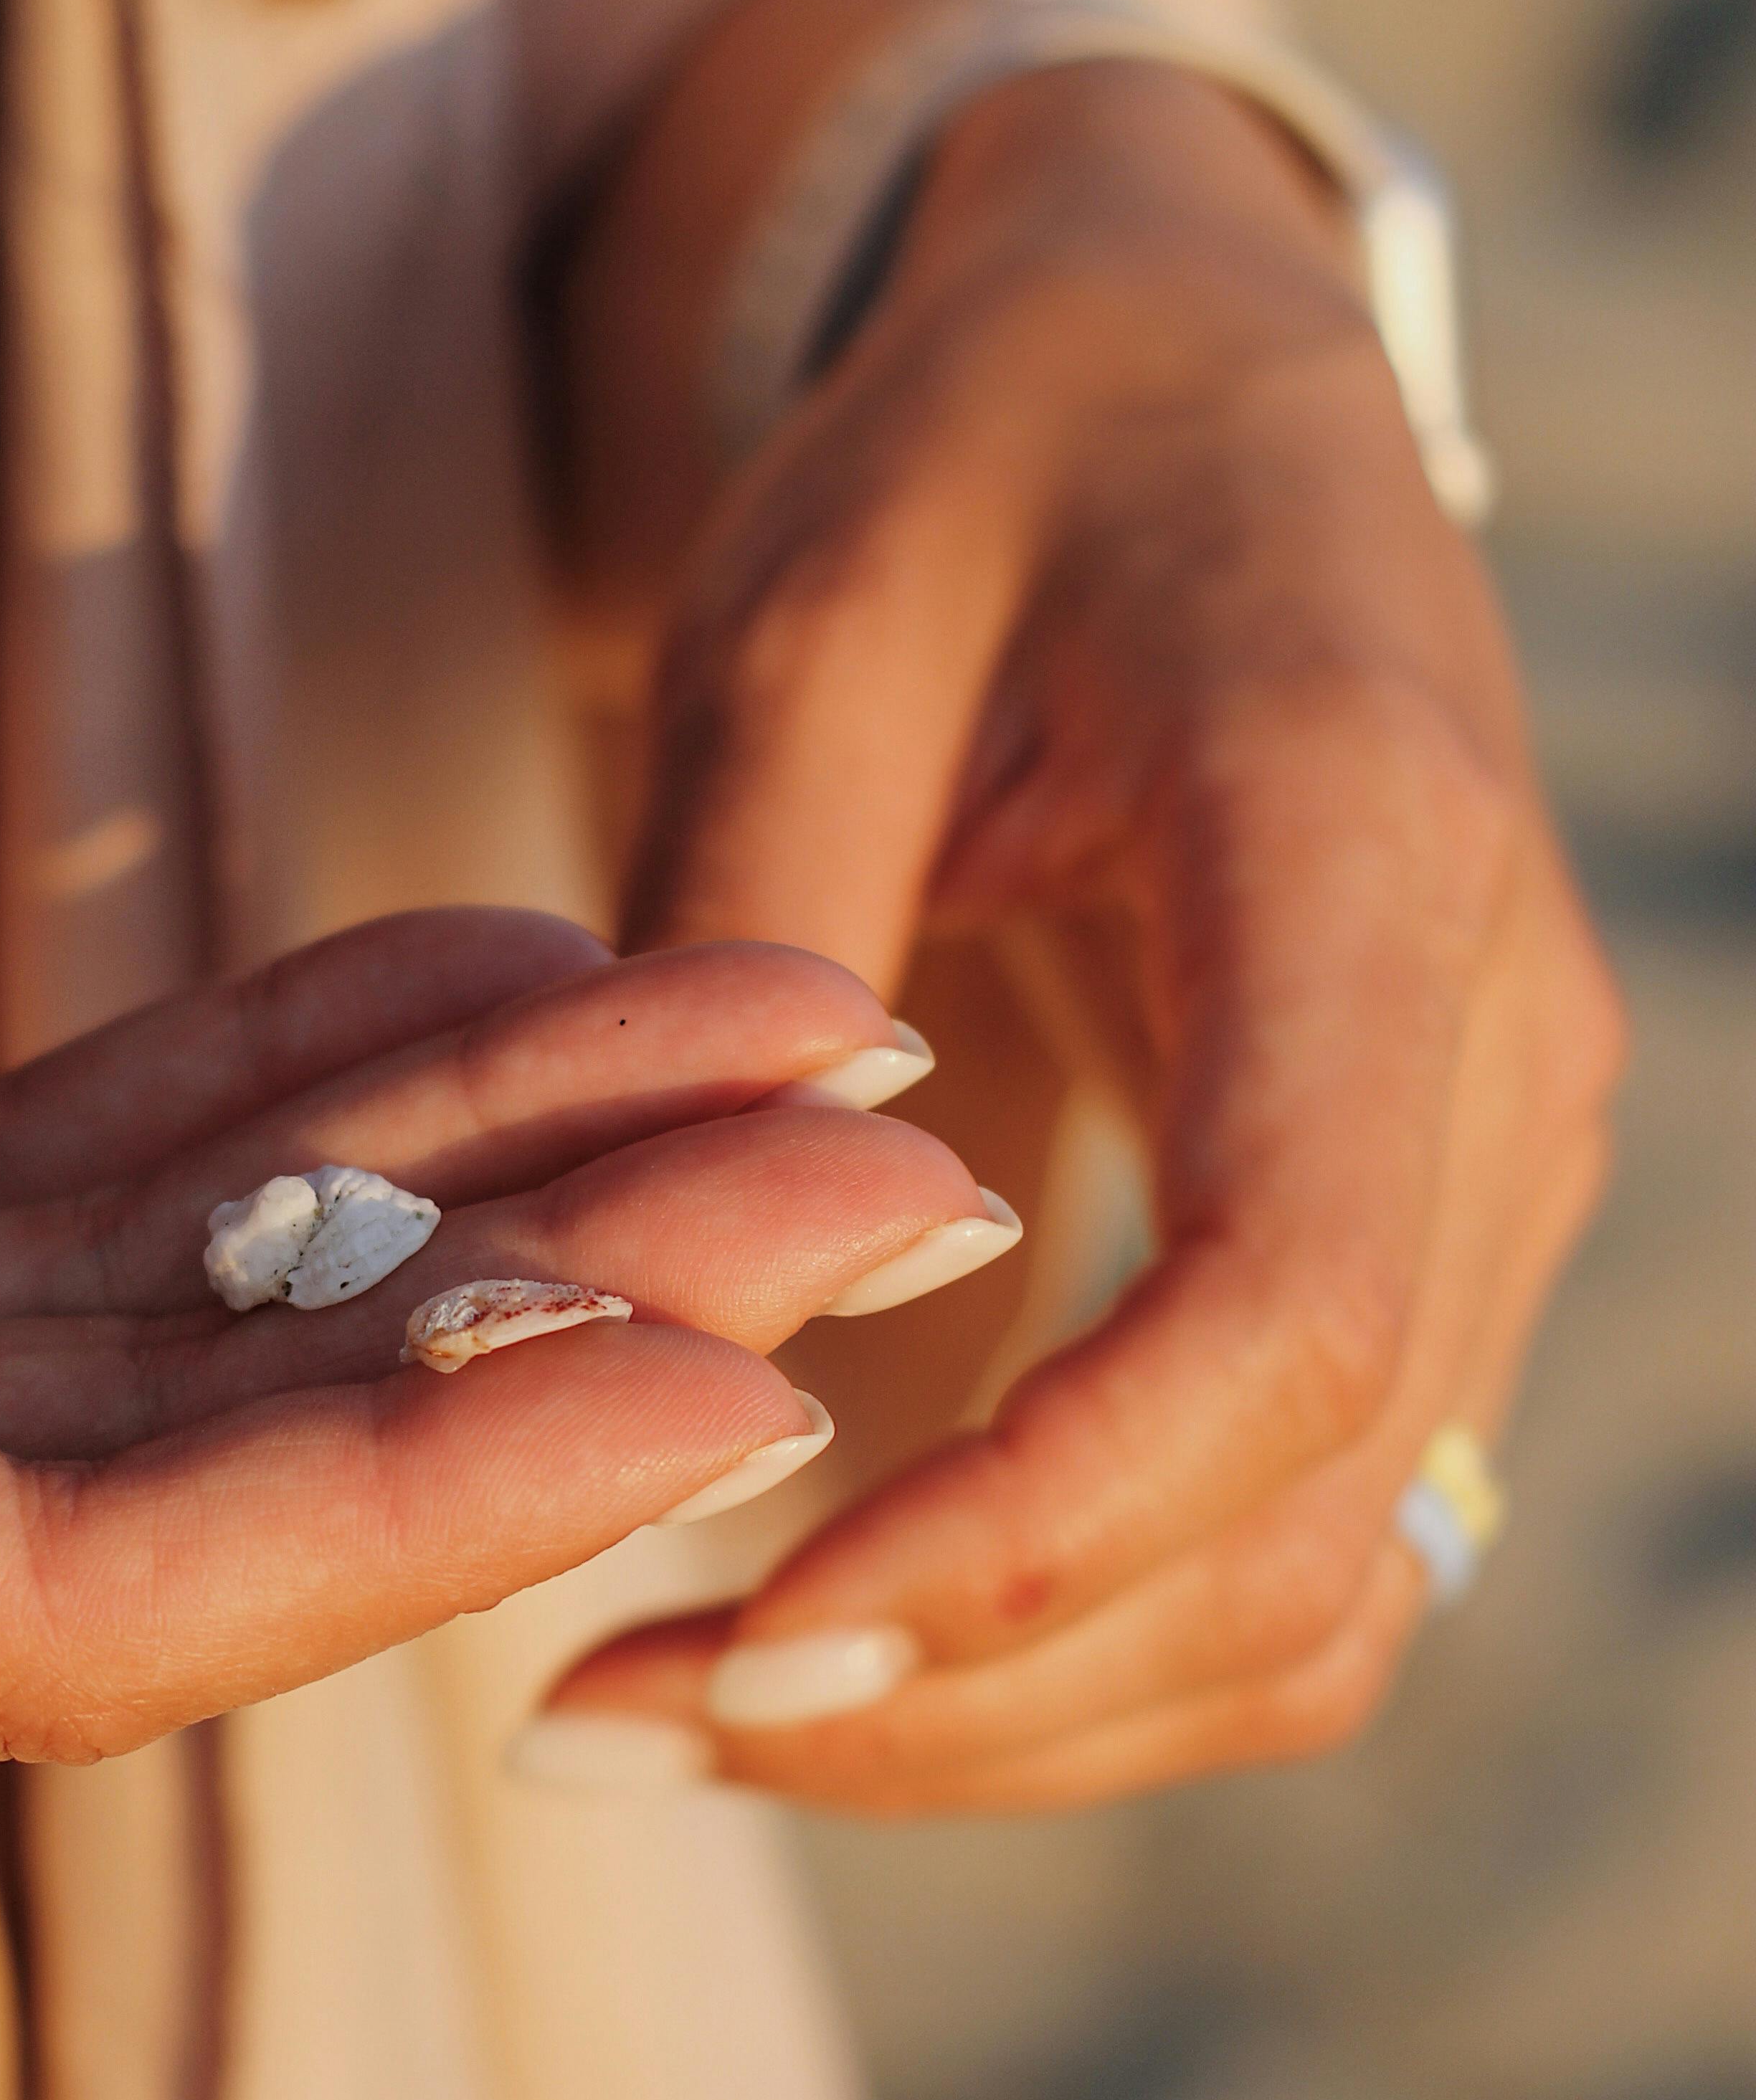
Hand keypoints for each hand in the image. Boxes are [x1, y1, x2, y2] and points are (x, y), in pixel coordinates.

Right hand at [0, 856, 1011, 1757]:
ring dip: (465, 1159)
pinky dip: (250, 1072)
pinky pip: (30, 1167)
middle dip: (551, 1310)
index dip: (403, 1508)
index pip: (73, 1611)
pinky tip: (461, 972)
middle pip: (208, 1447)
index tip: (721, 1377)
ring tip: (775, 1016)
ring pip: (161, 1286)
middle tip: (900, 1152)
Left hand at [536, 51, 1624, 1808]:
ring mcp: (1488, 1173)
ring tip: (676, 1715)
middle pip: (1302, 1527)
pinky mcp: (1414, 1240)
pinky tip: (821, 1634)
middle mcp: (1492, 1052)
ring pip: (1316, 1601)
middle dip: (959, 1691)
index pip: (1287, 1304)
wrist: (1187, 373)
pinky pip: (1293, 1547)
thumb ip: (744, 930)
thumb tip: (658, 1291)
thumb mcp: (810, 616)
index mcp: (1364, 854)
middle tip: (608, 1726)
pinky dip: (1071, 1650)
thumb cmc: (985, 457)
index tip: (751, 1620)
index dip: (1041, 1522)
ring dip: (1007, 1720)